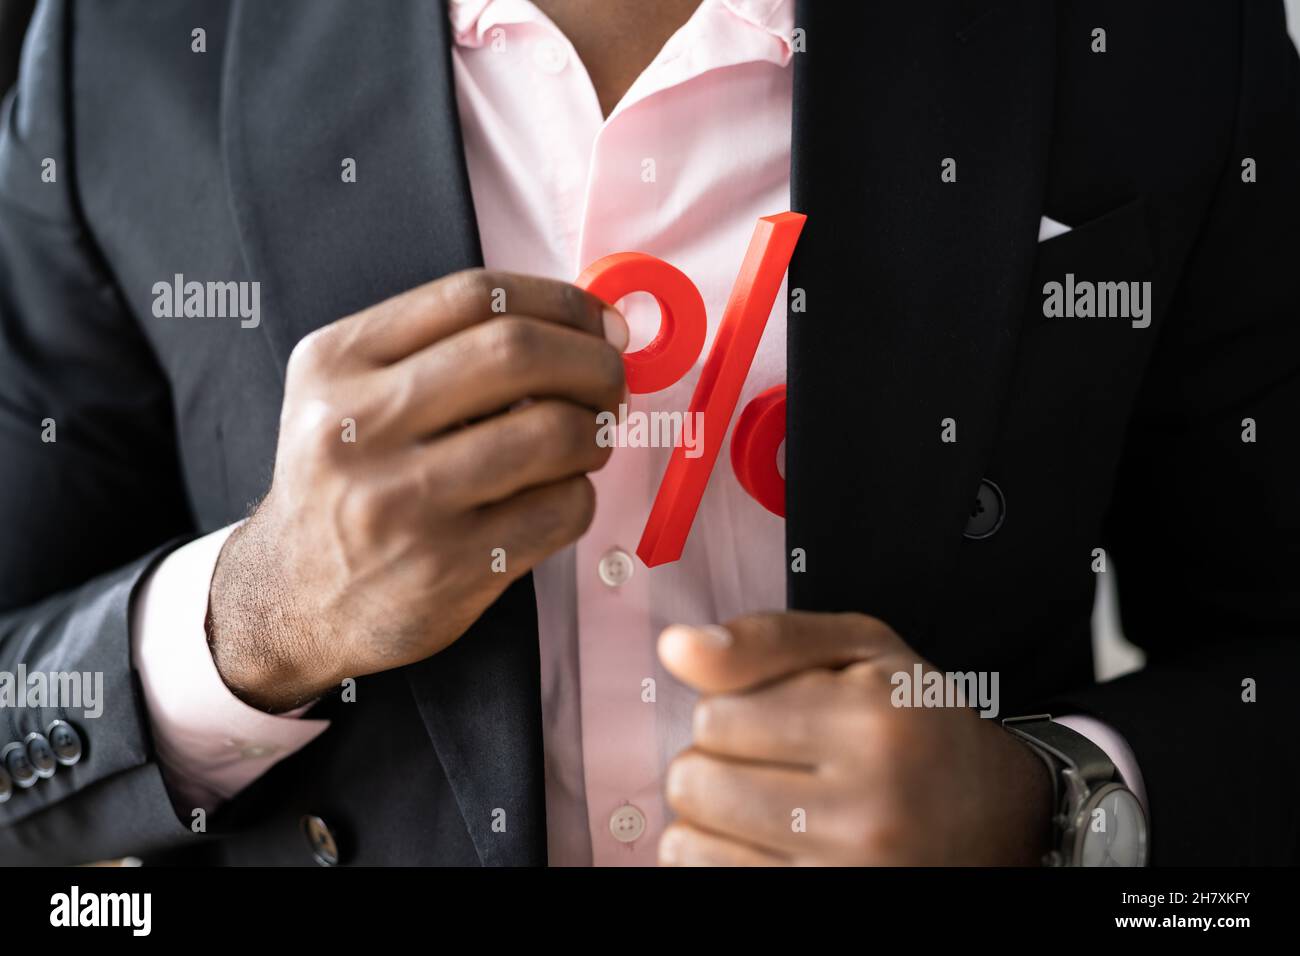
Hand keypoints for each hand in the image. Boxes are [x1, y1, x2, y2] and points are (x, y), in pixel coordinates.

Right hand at [207, 270, 628, 711]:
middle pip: (516, 352)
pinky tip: (558, 496)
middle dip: (592, 361)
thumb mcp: (349, 392)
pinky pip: (559, 510)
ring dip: (596, 431)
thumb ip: (444, 349)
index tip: (598, 322)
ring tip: (589, 441)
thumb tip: (586, 328)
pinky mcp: (448, 568)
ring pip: (551, 432)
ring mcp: (402, 503)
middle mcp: (357, 427)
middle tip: (612, 381)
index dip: (560, 302)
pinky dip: (580, 494)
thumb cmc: (346, 481)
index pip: (475, 297)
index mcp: (336, 363)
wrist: (291, 596)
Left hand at [656, 612, 1052, 864]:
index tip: (770, 714)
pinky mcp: (828, 906)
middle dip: (713, 761)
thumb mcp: (861, 649)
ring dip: (710, 816)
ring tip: (762, 801)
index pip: (714, 714)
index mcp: (870, 722)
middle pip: (695, 778)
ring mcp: (848, 872)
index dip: (730, 708)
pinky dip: (716, 859)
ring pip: (690, 840)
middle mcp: (864, 805)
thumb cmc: (916, 722)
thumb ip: (766, 639)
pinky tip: (759, 841)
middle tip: (764, 760)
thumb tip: (675, 647)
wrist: (994, 815)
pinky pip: (708, 882)